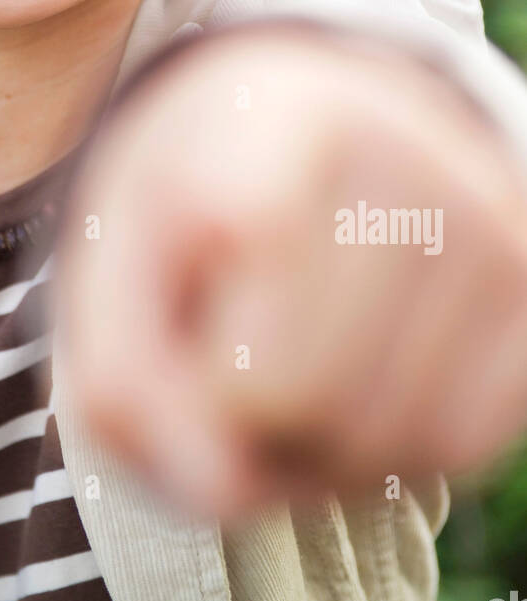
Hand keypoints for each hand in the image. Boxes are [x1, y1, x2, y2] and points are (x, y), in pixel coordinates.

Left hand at [53, 27, 526, 519]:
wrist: (326, 110)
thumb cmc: (201, 187)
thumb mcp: (115, 250)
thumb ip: (119, 375)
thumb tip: (221, 491)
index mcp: (275, 113)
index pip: (241, 276)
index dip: (177, 351)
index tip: (171, 293)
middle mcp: (404, 150)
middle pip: (296, 398)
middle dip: (235, 420)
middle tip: (219, 354)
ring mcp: (486, 217)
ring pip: (382, 439)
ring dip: (311, 451)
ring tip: (283, 365)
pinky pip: (459, 445)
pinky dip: (389, 447)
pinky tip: (353, 378)